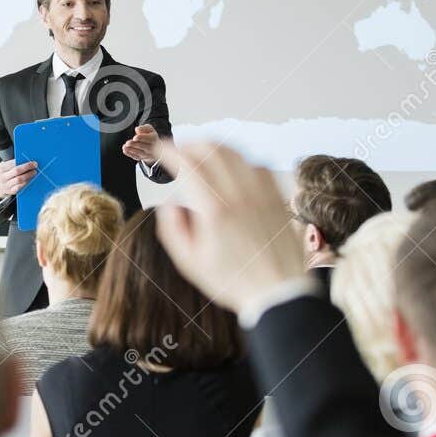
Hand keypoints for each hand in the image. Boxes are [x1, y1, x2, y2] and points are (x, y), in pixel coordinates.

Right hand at [0, 158, 37, 198]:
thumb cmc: (4, 173)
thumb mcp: (4, 166)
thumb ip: (12, 163)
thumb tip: (25, 159)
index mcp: (2, 168)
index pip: (13, 163)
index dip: (22, 162)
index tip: (31, 161)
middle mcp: (3, 177)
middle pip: (16, 171)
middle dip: (27, 167)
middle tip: (35, 165)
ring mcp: (6, 185)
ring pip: (19, 179)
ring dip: (28, 175)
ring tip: (34, 172)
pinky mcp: (11, 191)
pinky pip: (20, 187)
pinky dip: (26, 183)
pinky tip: (30, 179)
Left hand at [122, 123, 161, 164]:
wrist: (156, 149)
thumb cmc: (150, 136)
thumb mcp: (149, 129)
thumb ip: (144, 128)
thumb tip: (137, 129)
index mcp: (153, 138)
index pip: (147, 138)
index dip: (141, 138)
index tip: (135, 138)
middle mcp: (151, 147)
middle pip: (142, 146)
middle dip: (134, 144)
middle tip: (128, 143)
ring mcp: (147, 154)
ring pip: (138, 152)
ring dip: (130, 150)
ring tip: (124, 146)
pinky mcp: (142, 158)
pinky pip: (136, 157)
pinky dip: (130, 154)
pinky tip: (125, 150)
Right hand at [155, 143, 307, 314]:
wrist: (278, 292)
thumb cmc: (234, 281)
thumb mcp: (189, 262)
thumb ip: (172, 227)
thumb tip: (168, 202)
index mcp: (215, 210)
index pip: (188, 163)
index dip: (168, 150)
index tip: (157, 148)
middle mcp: (241, 195)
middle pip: (211, 148)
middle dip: (188, 144)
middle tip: (176, 152)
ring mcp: (262, 193)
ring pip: (235, 152)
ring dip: (213, 148)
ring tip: (200, 157)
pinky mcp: (277, 197)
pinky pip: (257, 165)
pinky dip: (238, 161)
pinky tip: (232, 171)